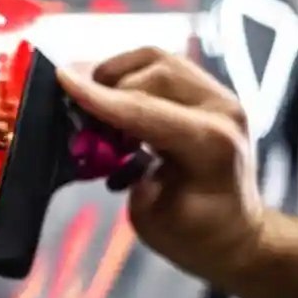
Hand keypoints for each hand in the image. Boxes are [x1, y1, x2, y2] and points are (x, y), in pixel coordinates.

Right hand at [56, 47, 266, 284]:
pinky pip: (166, 66)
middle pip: (152, 75)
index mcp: (210, 145)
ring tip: (100, 107)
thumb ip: (126, 171)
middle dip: (108, 91)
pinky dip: (133, 76)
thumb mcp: (151, 217)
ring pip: (159, 60)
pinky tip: (119, 103)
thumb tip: (98, 138)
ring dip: (119, 76)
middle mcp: (221, 110)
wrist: (237, 236)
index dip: (98, 97)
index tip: (61, 80)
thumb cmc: (194, 237)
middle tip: (83, 122)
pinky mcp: (210, 93)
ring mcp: (220, 97)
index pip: (144, 110)